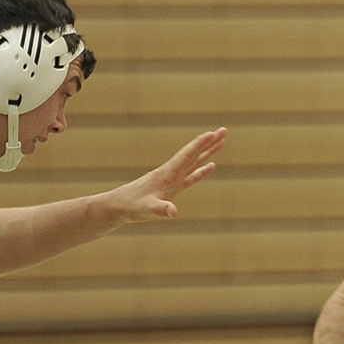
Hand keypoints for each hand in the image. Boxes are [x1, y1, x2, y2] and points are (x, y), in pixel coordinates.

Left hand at [110, 128, 225, 222]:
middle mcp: (171, 173)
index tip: (212, 134)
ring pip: (194, 162)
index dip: (199, 145)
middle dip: (209, 142)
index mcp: (167, 174)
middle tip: (224, 130)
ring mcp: (173, 179)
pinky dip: (202, 170)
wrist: (120, 206)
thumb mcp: (146, 209)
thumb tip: (174, 212)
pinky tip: (211, 166)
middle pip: (194, 154)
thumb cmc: (131, 206)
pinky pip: (192, 176)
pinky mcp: (173, 188)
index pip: (186, 156)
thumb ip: (160, 209)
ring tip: (221, 141)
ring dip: (208, 152)